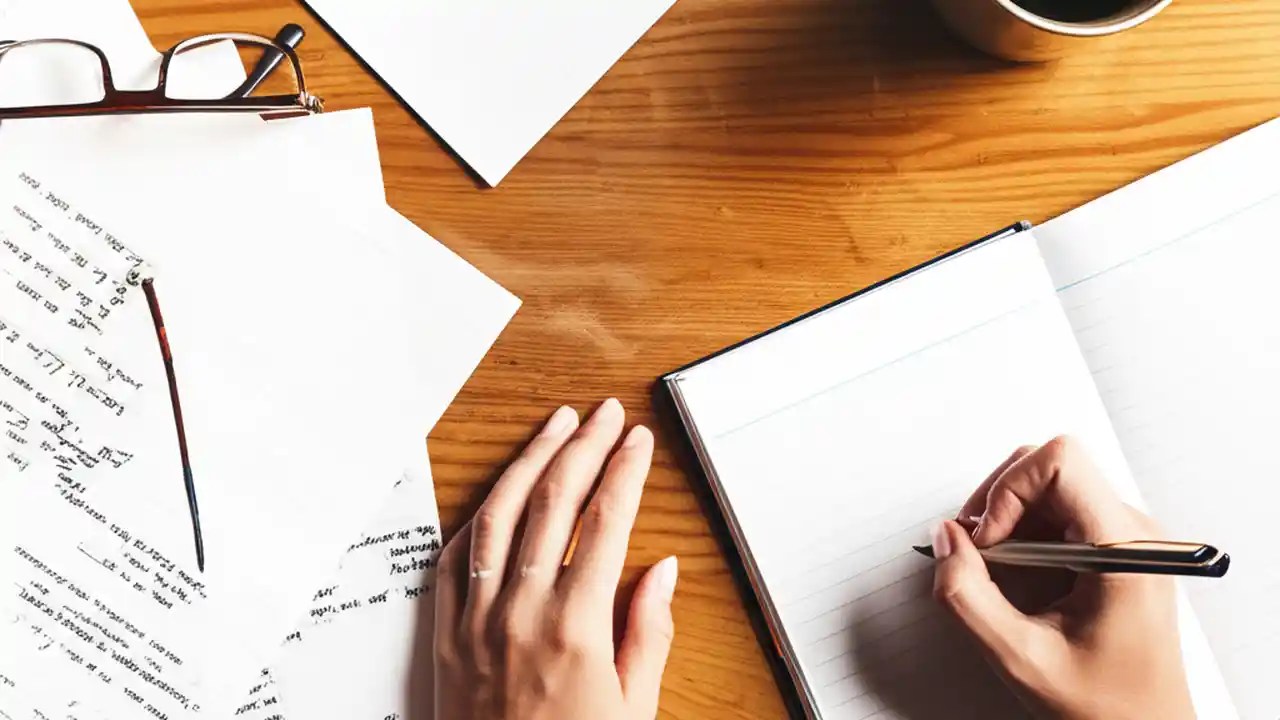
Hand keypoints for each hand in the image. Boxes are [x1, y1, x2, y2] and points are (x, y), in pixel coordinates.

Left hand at [434, 399, 676, 719]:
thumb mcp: (632, 709)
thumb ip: (647, 634)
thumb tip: (661, 570)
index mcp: (575, 627)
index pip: (606, 522)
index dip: (625, 471)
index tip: (639, 440)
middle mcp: (521, 610)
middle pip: (554, 502)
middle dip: (584, 447)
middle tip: (606, 414)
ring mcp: (476, 618)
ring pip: (499, 515)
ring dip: (529, 461)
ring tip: (555, 426)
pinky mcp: (444, 634)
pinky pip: (455, 557)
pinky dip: (479, 515)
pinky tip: (498, 494)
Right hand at [930, 437, 1194, 719]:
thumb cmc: (1106, 706)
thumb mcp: (1020, 659)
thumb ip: (968, 597)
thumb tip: (946, 540)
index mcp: (1126, 551)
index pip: (1061, 463)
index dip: (1008, 489)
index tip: (989, 538)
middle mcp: (1133, 532)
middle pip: (1048, 468)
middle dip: (999, 503)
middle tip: (979, 553)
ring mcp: (1124, 538)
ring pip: (1047, 488)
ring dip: (1007, 522)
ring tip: (999, 574)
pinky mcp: (1111, 548)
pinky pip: (1056, 514)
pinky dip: (1021, 536)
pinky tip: (1019, 580)